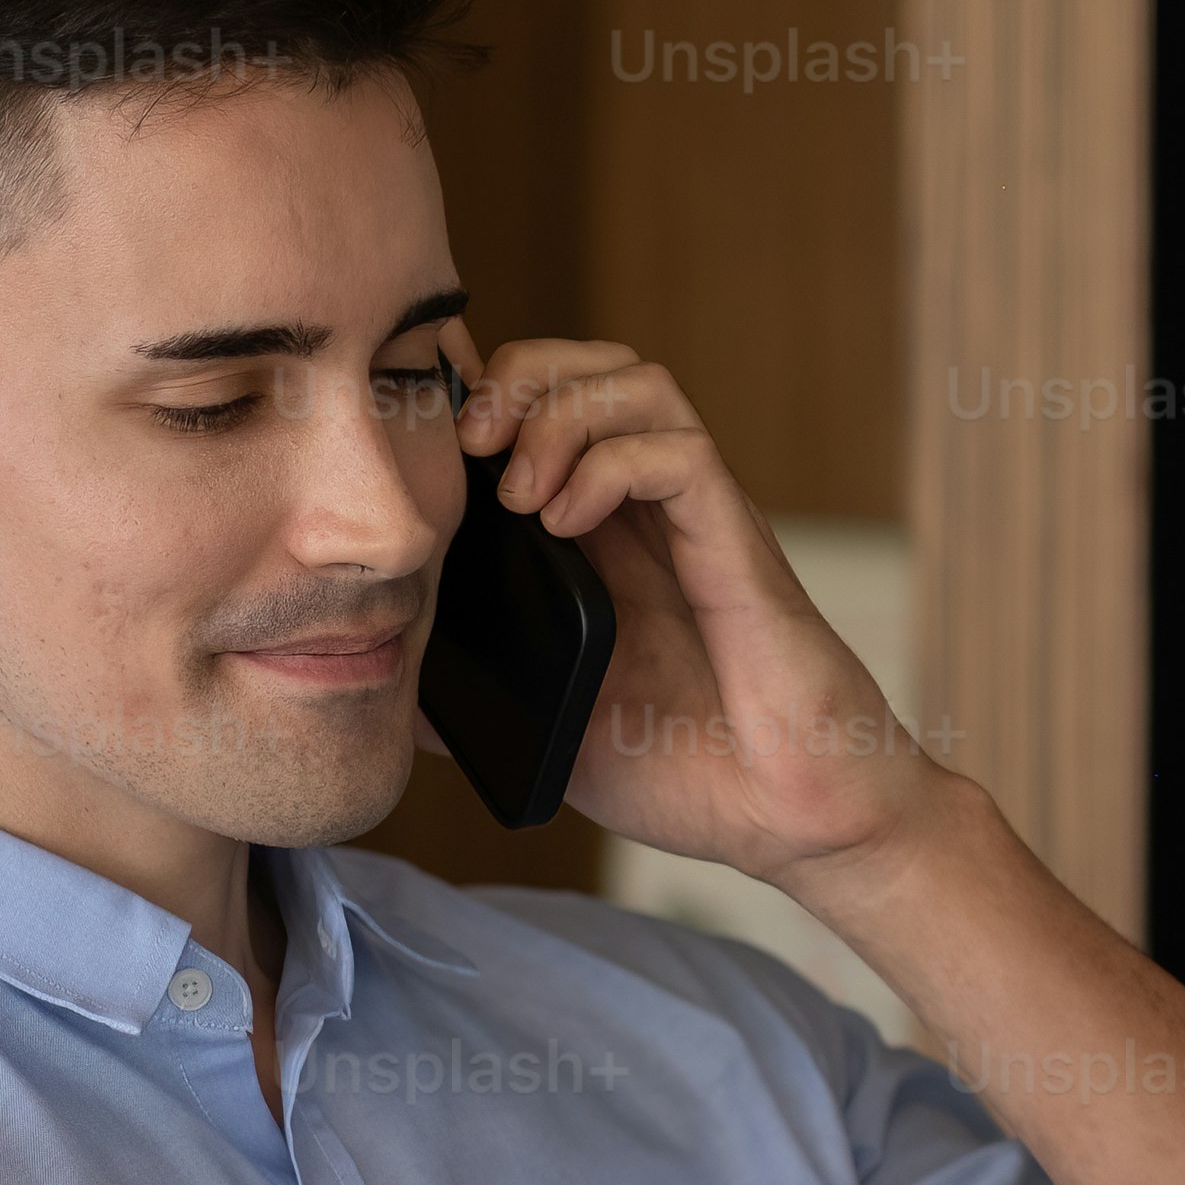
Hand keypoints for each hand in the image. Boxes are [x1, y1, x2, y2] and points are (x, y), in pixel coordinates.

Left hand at [432, 324, 948, 886]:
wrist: (793, 820)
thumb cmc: (693, 772)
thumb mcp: (553, 732)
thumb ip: (480, 697)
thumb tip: (391, 677)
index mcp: (608, 538)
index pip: (550, 406)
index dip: (487, 396)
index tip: (428, 446)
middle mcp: (655, 511)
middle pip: (595, 364)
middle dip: (517, 378)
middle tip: (463, 448)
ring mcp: (699, 521)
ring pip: (640, 382)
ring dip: (558, 411)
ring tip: (514, 492)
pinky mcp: (737, 547)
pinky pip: (680, 453)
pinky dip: (608, 465)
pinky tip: (564, 522)